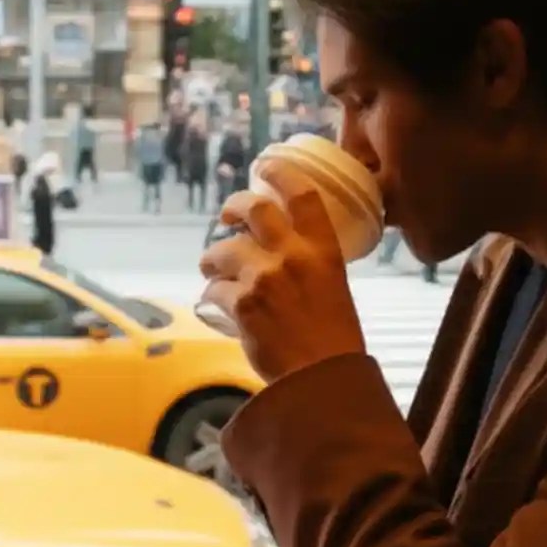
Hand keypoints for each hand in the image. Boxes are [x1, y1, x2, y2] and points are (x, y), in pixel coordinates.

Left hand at [199, 159, 366, 381]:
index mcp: (324, 251)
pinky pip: (215, 289)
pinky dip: (213, 295)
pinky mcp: (240, 302)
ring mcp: (264, 277)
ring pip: (223, 249)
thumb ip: (312, 267)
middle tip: (225, 214)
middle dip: (234, 205)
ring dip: (212, 257)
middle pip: (255, 208)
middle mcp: (293, 256)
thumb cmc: (335, 342)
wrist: (321, 380)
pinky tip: (218, 303)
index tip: (266, 166)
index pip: (303, 195)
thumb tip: (287, 257)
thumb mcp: (336, 291)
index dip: (282, 173)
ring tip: (211, 267)